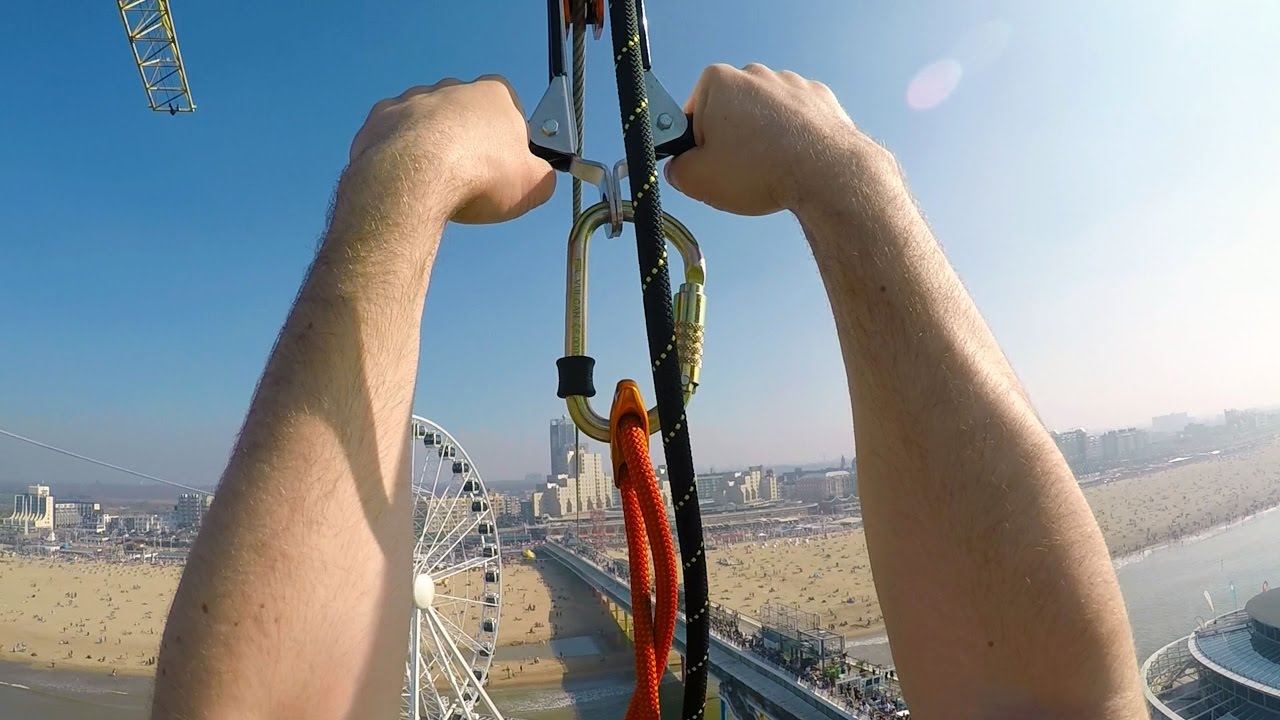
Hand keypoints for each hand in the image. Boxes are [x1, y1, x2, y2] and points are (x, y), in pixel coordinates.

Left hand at [348, 76, 554, 224]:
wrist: (413, 180)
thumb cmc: (477, 176)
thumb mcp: (533, 185)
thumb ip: (543, 176)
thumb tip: (541, 179)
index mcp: (492, 94)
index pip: (509, 106)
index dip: (510, 136)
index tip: (506, 163)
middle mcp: (451, 88)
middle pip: (465, 113)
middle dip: (468, 140)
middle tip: (471, 177)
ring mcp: (412, 100)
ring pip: (427, 123)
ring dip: (432, 146)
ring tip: (436, 182)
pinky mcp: (380, 119)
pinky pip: (393, 135)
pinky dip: (400, 154)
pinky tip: (407, 179)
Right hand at [666, 64, 888, 215]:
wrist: (824, 172)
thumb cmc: (760, 170)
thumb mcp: (697, 180)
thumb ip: (677, 170)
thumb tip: (679, 168)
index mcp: (717, 82)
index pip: (692, 115)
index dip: (697, 146)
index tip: (709, 165)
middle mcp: (754, 74)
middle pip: (729, 113)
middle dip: (731, 140)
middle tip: (738, 172)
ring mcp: (790, 82)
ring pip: (764, 116)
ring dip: (763, 139)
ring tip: (770, 170)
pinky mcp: (818, 98)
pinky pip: (796, 120)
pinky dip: (793, 138)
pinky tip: (794, 160)